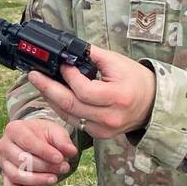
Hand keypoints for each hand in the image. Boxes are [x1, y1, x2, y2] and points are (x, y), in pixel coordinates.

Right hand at [0, 117, 77, 185]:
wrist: (34, 139)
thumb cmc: (44, 135)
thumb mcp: (54, 131)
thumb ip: (62, 141)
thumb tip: (71, 151)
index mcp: (14, 129)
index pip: (28, 142)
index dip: (44, 152)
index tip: (60, 158)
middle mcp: (4, 145)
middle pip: (21, 160)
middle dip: (44, 167)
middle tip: (63, 168)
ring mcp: (3, 162)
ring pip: (15, 175)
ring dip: (36, 180)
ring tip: (54, 179)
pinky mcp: (5, 176)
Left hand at [26, 47, 156, 140]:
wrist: (152, 103)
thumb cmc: (137, 80)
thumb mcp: (117, 63)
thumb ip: (92, 56)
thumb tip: (68, 50)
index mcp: (117, 98)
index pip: (83, 90)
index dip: (68, 76)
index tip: (61, 64)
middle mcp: (110, 117)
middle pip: (70, 105)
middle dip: (48, 89)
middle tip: (34, 75)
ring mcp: (104, 129)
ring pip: (69, 115)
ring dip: (51, 99)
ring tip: (40, 84)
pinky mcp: (100, 134)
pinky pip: (75, 122)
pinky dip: (63, 109)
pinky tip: (54, 97)